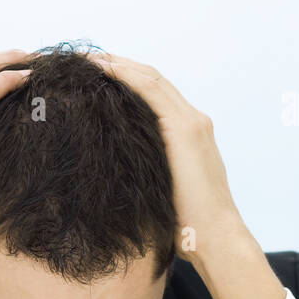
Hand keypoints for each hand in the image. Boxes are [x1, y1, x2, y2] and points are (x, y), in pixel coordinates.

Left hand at [89, 51, 243, 260]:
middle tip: (82, 60)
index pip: (152, 96)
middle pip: (150, 79)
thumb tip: (117, 183)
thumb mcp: (159, 194)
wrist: (216, 240)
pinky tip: (100, 69)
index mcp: (187, 135)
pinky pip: (151, 90)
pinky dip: (125, 75)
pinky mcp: (186, 129)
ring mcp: (191, 122)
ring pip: (150, 78)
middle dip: (116, 65)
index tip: (93, 77)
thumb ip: (146, 176)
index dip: (124, 81)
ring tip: (84, 59)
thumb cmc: (187, 229)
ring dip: (116, 64)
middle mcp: (192, 121)